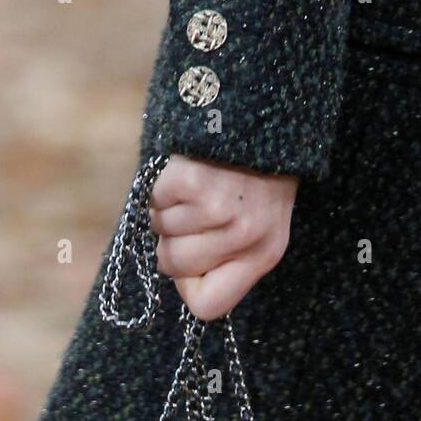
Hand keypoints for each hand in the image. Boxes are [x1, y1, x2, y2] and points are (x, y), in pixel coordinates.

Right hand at [149, 156, 297, 320]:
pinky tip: (189, 171)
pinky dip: (163, 184)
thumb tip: (179, 273)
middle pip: (174, 266)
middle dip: (170, 241)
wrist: (264, 114)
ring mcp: (220, 209)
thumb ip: (226, 258)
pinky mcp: (196, 180)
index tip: (195, 264)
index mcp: (263, 256)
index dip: (190, 287)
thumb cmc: (256, 177)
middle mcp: (245, 237)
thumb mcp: (258, 226)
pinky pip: (157, 198)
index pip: (209, 306)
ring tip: (197, 188)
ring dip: (167, 208)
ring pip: (162, 230)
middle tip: (193, 214)